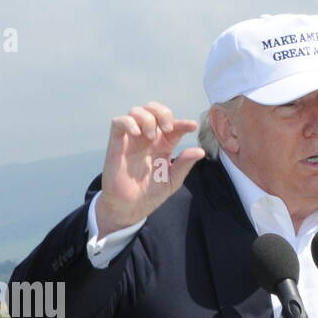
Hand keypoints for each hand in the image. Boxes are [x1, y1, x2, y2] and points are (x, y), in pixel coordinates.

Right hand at [96, 102, 203, 236]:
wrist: (130, 207)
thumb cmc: (151, 193)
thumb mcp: (173, 179)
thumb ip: (184, 164)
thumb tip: (200, 151)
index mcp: (164, 144)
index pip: (174, 126)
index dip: (183, 123)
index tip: (192, 126)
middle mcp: (148, 138)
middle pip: (153, 110)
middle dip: (163, 113)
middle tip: (168, 129)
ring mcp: (132, 140)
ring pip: (136, 112)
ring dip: (147, 118)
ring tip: (151, 136)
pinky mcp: (116, 144)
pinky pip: (118, 122)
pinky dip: (128, 122)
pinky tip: (137, 134)